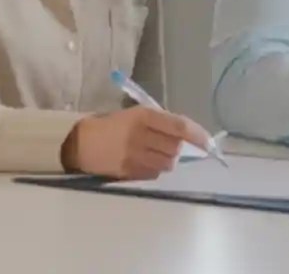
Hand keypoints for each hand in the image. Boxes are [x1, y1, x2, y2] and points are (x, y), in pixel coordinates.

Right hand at [61, 107, 209, 179]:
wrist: (81, 143)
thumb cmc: (112, 126)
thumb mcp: (134, 115)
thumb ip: (160, 123)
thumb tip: (188, 135)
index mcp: (142, 116)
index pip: (179, 127)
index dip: (197, 135)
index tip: (208, 142)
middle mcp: (140, 135)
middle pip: (175, 147)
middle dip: (176, 147)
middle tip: (166, 143)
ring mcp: (134, 155)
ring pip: (167, 163)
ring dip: (166, 159)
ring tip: (153, 152)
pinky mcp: (128, 171)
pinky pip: (154, 173)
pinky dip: (154, 169)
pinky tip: (142, 161)